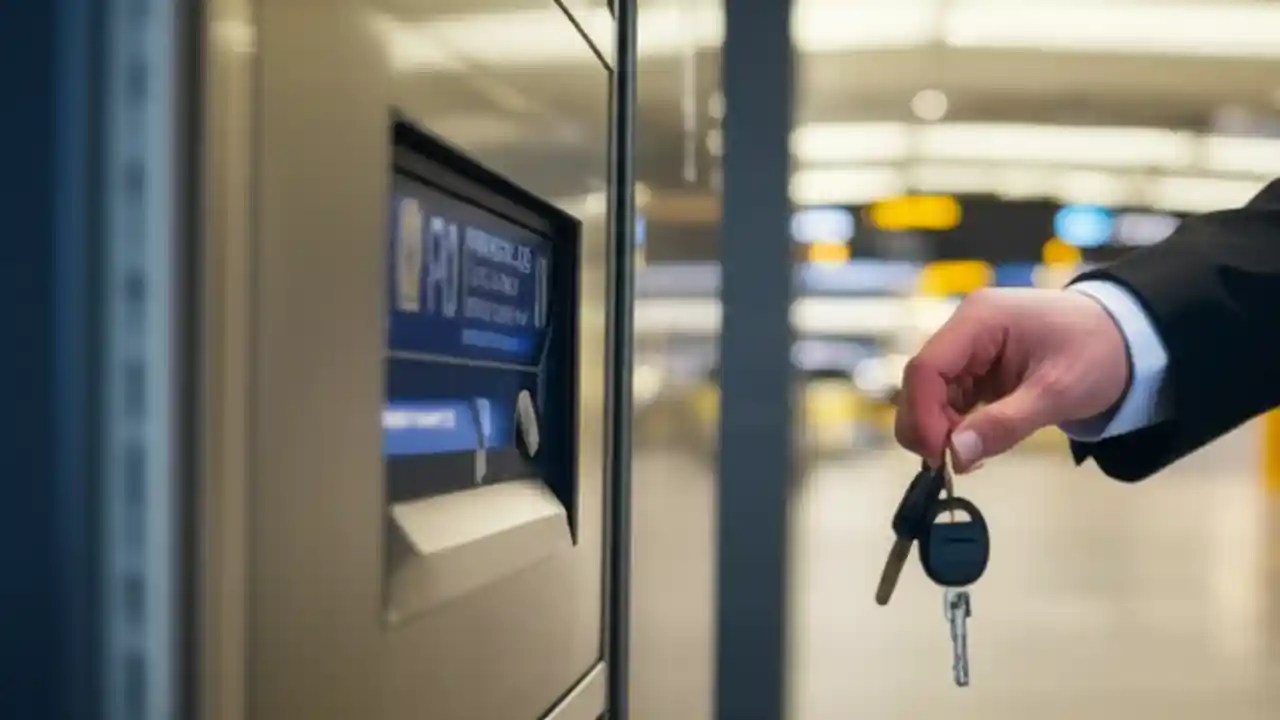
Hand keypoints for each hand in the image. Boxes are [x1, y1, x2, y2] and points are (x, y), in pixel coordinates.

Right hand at [894, 288, 1129, 472]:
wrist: (1131, 339)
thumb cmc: (1099, 354)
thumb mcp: (1057, 392)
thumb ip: (1005, 424)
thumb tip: (955, 456)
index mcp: (979, 319)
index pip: (926, 368)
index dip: (921, 414)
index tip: (937, 455)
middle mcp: (965, 329)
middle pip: (921, 382)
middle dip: (928, 425)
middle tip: (950, 463)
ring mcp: (970, 348)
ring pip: (931, 394)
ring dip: (941, 429)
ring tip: (969, 456)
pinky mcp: (977, 367)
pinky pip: (950, 399)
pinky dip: (955, 426)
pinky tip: (974, 444)